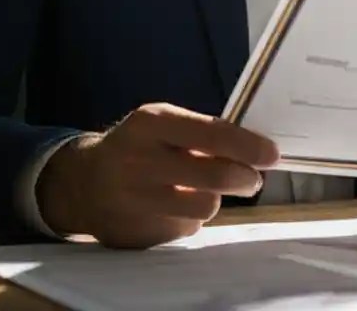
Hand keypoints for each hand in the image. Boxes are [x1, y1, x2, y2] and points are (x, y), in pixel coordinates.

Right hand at [37, 102, 278, 248]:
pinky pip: (185, 229)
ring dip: (212, 200)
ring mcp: (135, 200)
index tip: (272, 156)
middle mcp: (139, 160)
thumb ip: (203, 134)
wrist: (83, 184)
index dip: (248, 147)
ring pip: (205, 207)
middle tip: (251, 180)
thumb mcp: (162, 125)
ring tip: (198, 191)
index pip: (212, 134)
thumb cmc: (139, 148)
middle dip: (245, 179)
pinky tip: (170, 208)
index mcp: (151, 123)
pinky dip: (188, 219)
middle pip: (215, 177)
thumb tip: (257, 151)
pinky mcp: (136, 232)